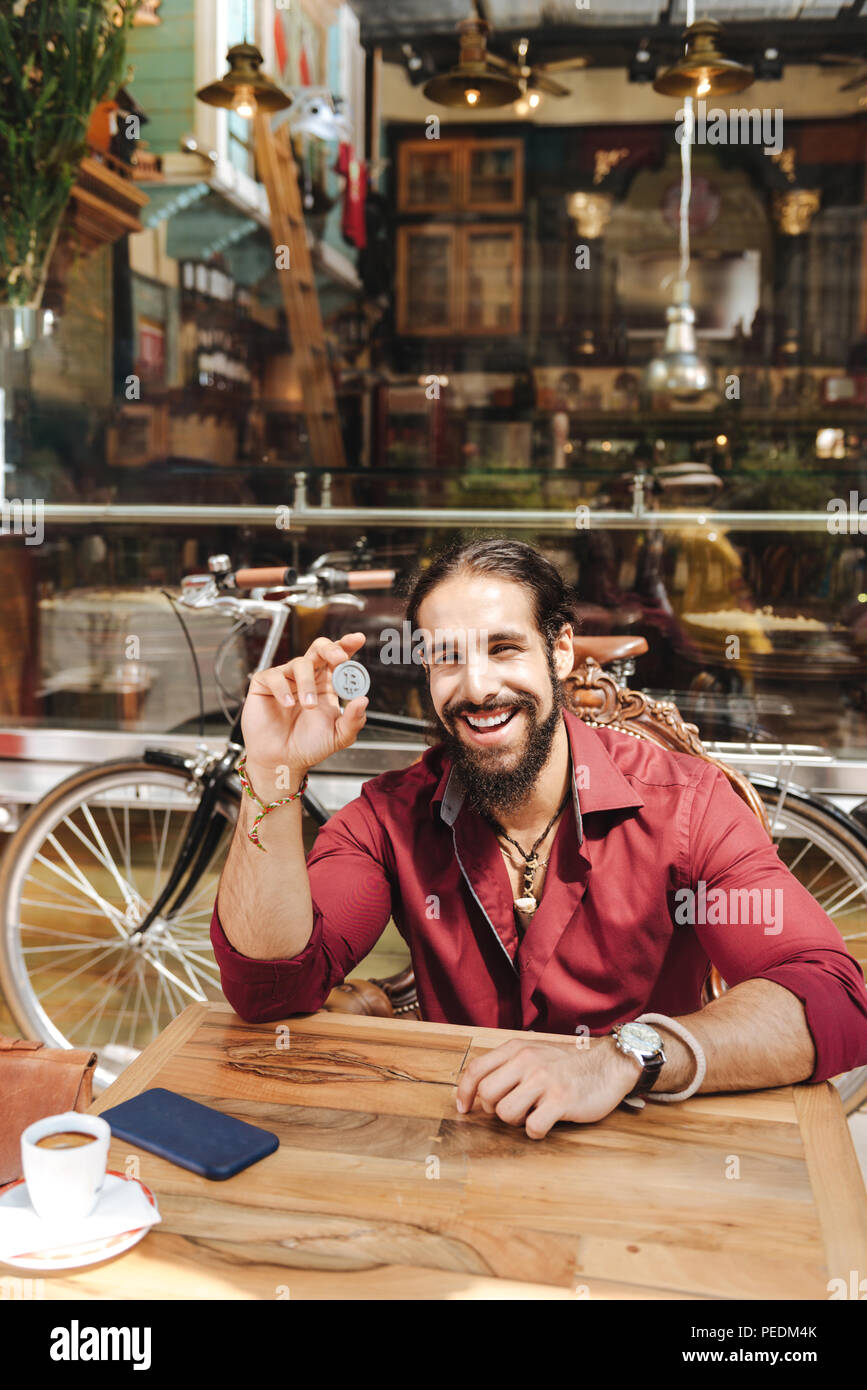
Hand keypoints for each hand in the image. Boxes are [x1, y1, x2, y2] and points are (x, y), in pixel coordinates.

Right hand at [240, 633, 368, 794]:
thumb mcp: (338, 736)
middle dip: (331, 649)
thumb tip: (363, 700)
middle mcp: (308, 678)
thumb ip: (353, 720)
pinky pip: (274, 676)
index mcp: (328, 685)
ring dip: (308, 683)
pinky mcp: (265, 685)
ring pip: (300, 663)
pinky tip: (287, 705)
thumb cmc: (309, 746)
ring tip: (309, 705)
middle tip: (339, 658)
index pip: (339, 660)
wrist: (283, 761)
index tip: (358, 639)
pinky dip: (282, 689)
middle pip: (319, 649)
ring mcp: (287, 679)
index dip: (348, 646)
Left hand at [454, 1038, 641, 1138]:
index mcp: (517, 1049)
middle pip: (487, 1094)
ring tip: (531, 1114)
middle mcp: (527, 1061)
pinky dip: (536, 1131)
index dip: (464, 1092)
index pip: (476, 1069)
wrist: (609, 1064)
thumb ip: (509, 1065)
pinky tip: (546, 1123)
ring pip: (505, 1113)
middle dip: (493, 1109)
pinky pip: (532, 1127)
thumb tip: (478, 1089)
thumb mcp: (534, 1052)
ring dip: (515, 1122)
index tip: (464, 1108)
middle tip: (511, 1110)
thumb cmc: (568, 1064)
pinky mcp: (561, 1100)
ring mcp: (544, 1080)